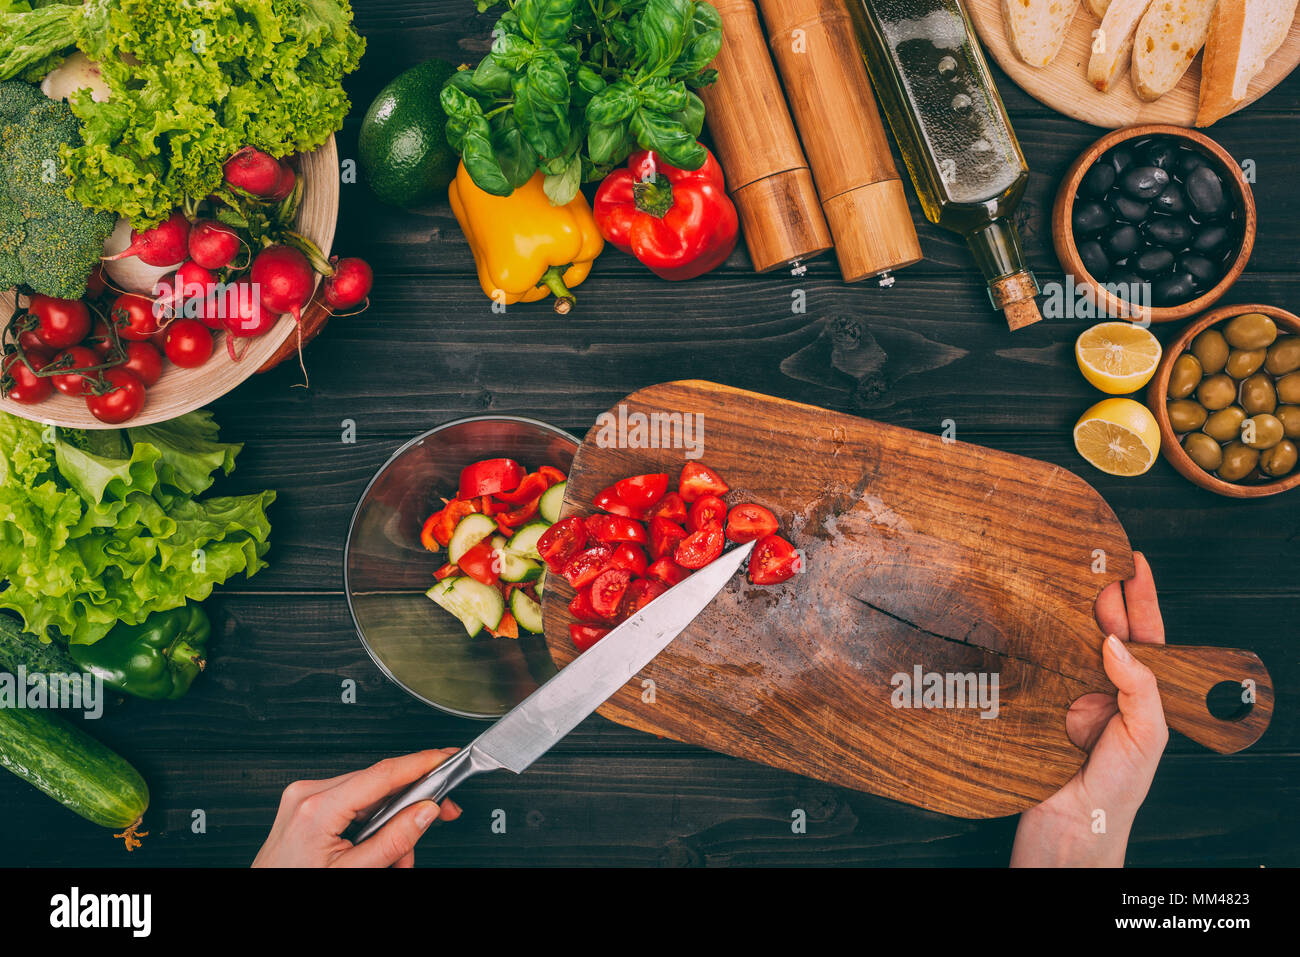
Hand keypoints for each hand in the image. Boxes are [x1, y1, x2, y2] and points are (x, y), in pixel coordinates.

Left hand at [252, 749, 462, 867]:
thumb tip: (425, 812)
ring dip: (392, 821)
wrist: (265, 899)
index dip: (421, 763)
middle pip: (379, 783)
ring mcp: (305, 796)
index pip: (382, 774)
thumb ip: (393, 841)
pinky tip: (378, 847)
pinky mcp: (307, 803)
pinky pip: (353, 802)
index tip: (446, 757)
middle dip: (411, 806)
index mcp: (317, 808)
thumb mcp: (353, 871)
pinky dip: (372, 823)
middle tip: (441, 814)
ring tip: (397, 857)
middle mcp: (308, 793)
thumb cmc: (296, 885)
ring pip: (369, 794)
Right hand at [1010, 552, 1169, 866]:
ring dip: (1062, 613)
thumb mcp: (1146, 737)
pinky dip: (1026, 641)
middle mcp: (1102, 686)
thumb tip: (1115, 641)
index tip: (1135, 563)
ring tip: (1060, 580)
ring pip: (1065, 642)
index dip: (1141, 599)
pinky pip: (1031, 664)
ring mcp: (1067, 692)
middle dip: (1099, 595)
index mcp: (1137, 692)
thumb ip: (1140, 688)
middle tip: (1091, 561)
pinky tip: (1022, 620)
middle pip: (1102, 629)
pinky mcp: (1034, 701)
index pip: (1143, 636)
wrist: (1071, 825)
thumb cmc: (1116, 788)